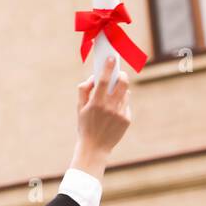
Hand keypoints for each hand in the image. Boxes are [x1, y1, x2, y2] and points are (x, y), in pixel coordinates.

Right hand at [71, 56, 131, 178]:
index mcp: (95, 103)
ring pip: (125, 93)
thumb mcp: (79, 108)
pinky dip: (121, 104)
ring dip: (120, 91)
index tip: (111, 58)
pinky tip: (113, 112)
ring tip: (112, 97)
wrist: (94, 148)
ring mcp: (120, 114)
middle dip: (121, 75)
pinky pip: (126, 105)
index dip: (107, 67)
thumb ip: (84, 90)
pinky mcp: (127, 119)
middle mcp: (109, 107)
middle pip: (121, 83)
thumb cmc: (84, 126)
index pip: (103, 80)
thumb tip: (93, 78)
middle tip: (118, 74)